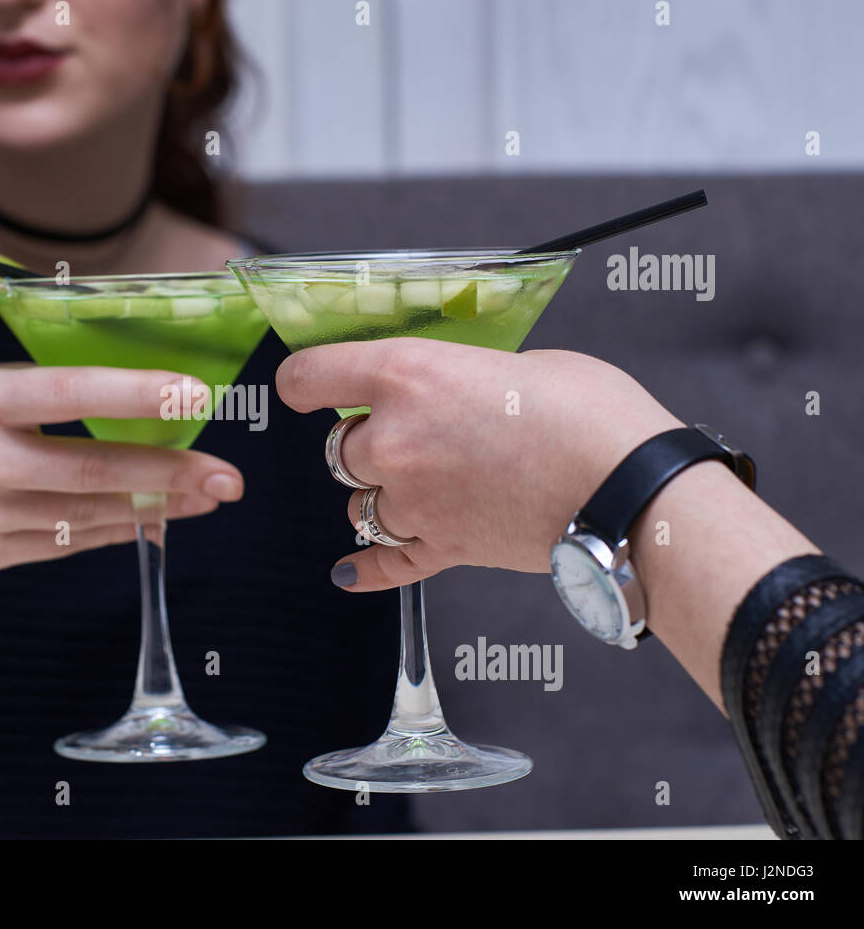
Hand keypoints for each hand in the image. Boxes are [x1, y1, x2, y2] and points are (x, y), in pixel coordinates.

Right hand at [0, 364, 241, 571]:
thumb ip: (40, 394)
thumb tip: (136, 401)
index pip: (67, 393)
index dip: (135, 395)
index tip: (195, 396)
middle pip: (90, 471)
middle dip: (169, 475)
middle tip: (227, 476)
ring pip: (87, 516)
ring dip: (155, 508)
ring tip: (205, 497)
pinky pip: (65, 544)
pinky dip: (114, 532)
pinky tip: (155, 521)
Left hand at [275, 339, 682, 589]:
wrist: (633, 487)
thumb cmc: (590, 411)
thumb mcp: (517, 362)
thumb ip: (462, 376)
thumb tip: (453, 391)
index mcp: (407, 376)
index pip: (311, 376)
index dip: (302, 380)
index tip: (303, 385)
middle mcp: (395, 442)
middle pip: (338, 448)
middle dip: (366, 440)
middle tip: (409, 434)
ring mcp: (414, 502)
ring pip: (359, 503)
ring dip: (379, 493)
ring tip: (421, 484)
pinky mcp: (441, 549)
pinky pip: (384, 563)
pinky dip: (367, 568)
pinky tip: (349, 573)